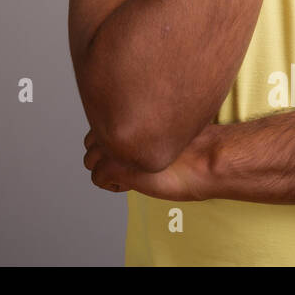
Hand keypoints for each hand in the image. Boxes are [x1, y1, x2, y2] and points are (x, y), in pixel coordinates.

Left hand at [83, 125, 216, 202]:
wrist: (205, 159)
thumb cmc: (189, 146)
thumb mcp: (159, 129)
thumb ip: (137, 126)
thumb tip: (117, 137)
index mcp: (127, 110)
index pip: (99, 124)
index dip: (112, 140)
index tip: (132, 148)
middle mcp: (116, 124)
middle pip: (90, 142)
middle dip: (105, 155)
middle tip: (131, 163)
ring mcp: (113, 145)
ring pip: (90, 161)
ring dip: (107, 171)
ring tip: (133, 173)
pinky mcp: (115, 166)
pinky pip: (98, 179)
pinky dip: (112, 185)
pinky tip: (132, 183)